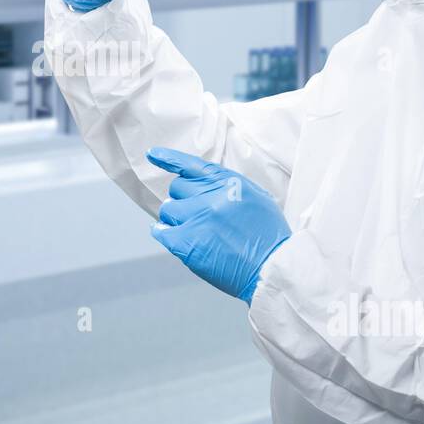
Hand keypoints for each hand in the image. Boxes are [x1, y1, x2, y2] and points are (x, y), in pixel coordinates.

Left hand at [146, 148, 291, 303]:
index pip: (191, 165)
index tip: (153, 155)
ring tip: (195, 232)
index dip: (169, 158)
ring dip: (176, 219)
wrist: (271, 268)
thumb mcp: (255, 198)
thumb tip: (201, 185)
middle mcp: (210, 197)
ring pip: (168, 210)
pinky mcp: (186, 242)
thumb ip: (228, 187)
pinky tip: (175, 238)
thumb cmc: (267, 236)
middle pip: (177, 188)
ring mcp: (197, 219)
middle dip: (184, 200)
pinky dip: (164, 233)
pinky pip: (161, 231)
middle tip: (199, 216)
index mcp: (229, 183)